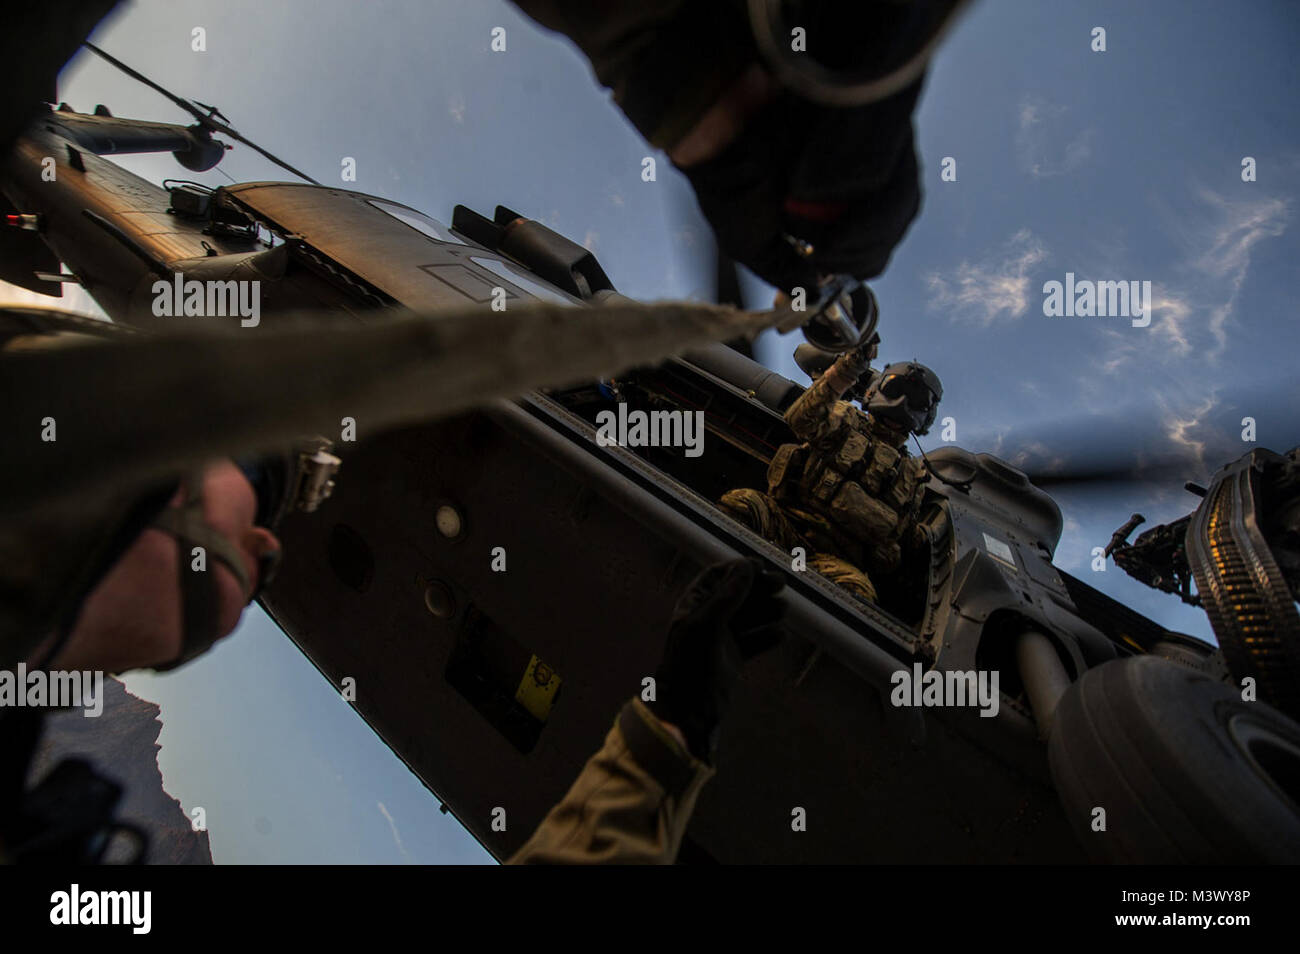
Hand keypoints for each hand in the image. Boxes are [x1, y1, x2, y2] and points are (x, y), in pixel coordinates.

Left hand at [650, 558, 785, 760]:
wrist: (686, 713)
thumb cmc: (689, 666)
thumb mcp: (706, 625)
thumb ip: (727, 596)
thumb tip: (747, 568)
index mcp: (692, 606)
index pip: (716, 576)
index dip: (738, 569)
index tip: (761, 567)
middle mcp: (706, 620)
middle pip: (736, 594)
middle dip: (758, 587)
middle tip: (780, 584)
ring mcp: (720, 640)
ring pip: (748, 617)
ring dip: (766, 610)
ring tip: (783, 609)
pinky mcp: (732, 660)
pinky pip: (753, 642)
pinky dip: (767, 637)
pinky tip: (781, 635)